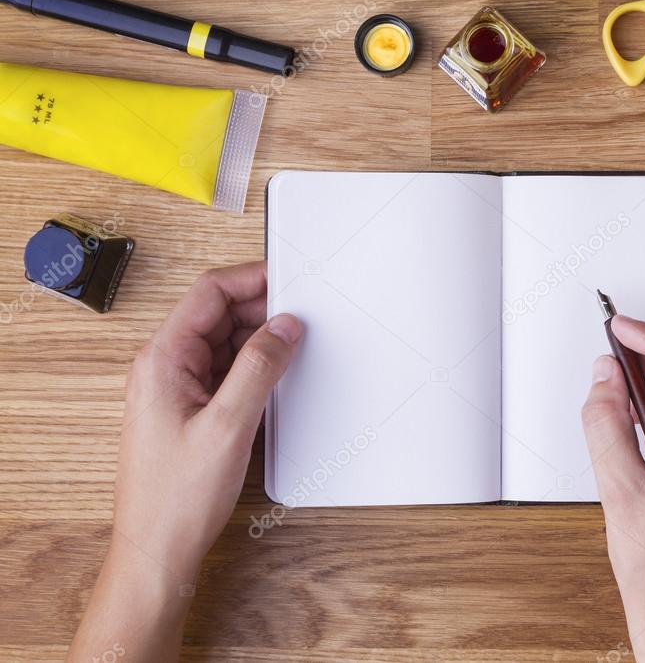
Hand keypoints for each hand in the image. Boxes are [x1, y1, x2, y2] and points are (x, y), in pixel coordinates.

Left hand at [68, 262, 302, 662]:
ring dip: (258, 342)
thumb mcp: (229, 425)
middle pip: (217, 315)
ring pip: (223, 343)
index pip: (208, 295)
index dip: (251, 280)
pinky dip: (251, 367)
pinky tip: (276, 378)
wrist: (157, 550)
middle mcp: (163, 367)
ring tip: (294, 350)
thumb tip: (284, 327)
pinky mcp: (188, 409)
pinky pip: (223, 371)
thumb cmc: (177, 497)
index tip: (289, 280)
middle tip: (303, 319)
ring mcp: (175, 388)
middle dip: (261, 311)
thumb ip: (260, 368)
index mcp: (162, 360)